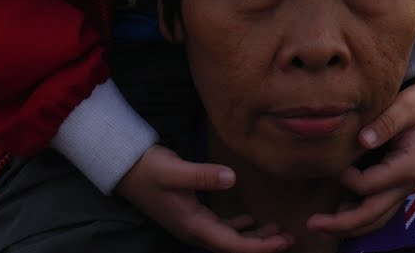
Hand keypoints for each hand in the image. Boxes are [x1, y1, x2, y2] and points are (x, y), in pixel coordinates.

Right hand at [117, 145, 292, 252]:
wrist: (125, 169)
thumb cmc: (150, 169)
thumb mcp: (175, 170)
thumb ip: (203, 175)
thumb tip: (231, 179)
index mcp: (192, 225)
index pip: (231, 244)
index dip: (258, 246)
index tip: (281, 242)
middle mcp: (193, 229)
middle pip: (232, 245)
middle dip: (261, 245)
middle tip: (289, 239)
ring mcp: (192, 222)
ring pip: (227, 237)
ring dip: (252, 237)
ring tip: (277, 231)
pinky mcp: (191, 213)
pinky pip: (219, 226)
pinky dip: (237, 226)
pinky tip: (250, 220)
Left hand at [307, 76, 414, 237]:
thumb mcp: (406, 106)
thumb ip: (386, 123)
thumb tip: (363, 140)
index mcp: (407, 166)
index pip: (370, 185)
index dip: (349, 180)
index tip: (336, 166)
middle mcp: (406, 184)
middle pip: (372, 215)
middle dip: (341, 224)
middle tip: (312, 223)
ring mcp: (402, 188)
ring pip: (375, 219)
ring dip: (348, 227)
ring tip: (320, 227)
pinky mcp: (396, 185)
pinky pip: (378, 211)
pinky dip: (358, 219)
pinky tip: (339, 213)